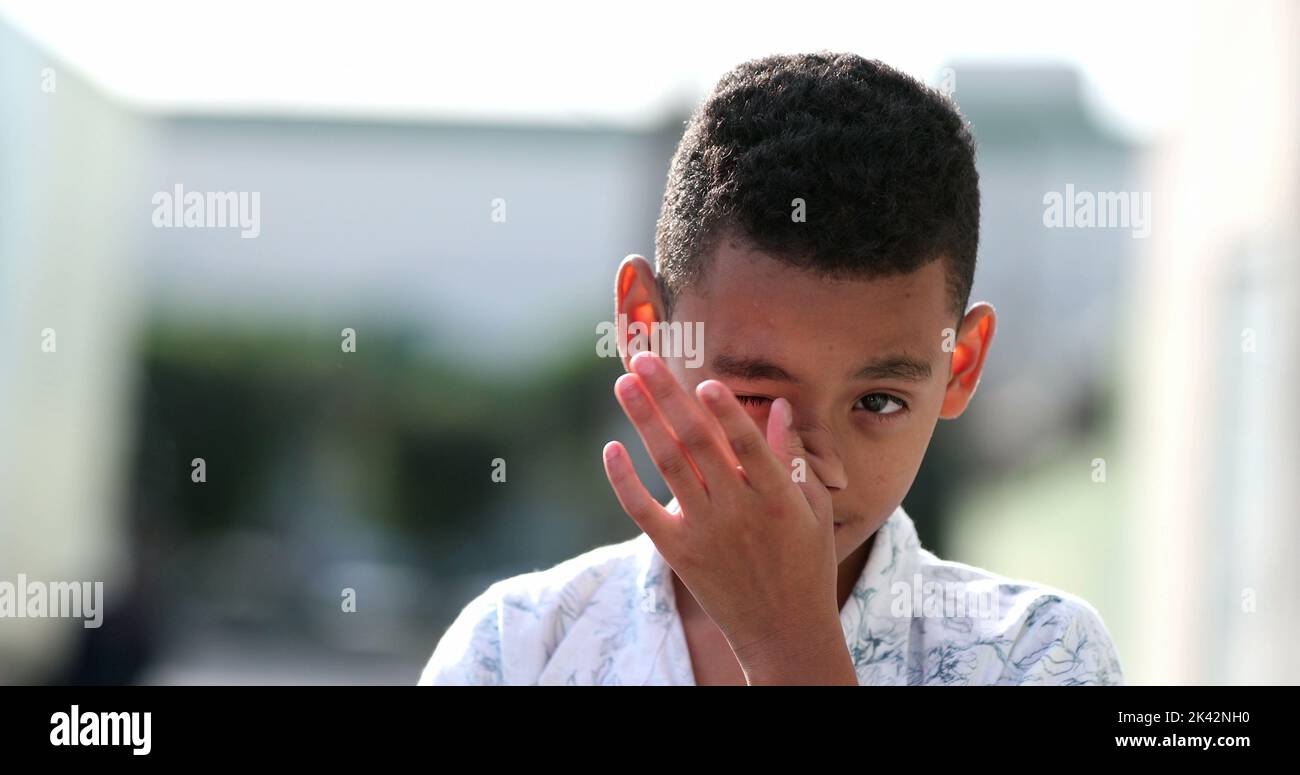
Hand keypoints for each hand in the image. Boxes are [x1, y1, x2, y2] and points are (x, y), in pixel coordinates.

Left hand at [601, 351, 854, 683]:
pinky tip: (611, 448)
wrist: (783, 631)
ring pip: (667, 464)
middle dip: (667, 395)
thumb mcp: (814, 510)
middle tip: (644, 359)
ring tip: (625, 384)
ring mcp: (704, 531)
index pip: (746, 443)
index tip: (704, 378)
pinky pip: (642, 510)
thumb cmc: (805, 564)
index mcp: (777, 496)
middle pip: (695, 440)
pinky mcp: (677, 552)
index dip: (725, 409)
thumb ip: (793, 458)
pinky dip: (624, 479)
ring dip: (642, 419)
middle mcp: (738, 510)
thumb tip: (779, 406)